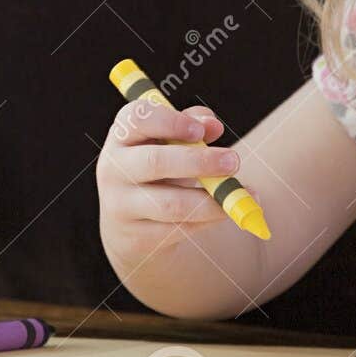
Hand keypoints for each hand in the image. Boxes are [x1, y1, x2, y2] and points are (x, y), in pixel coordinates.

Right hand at [97, 98, 236, 269]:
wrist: (127, 226)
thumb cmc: (155, 171)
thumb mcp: (167, 144)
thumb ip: (192, 126)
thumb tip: (213, 126)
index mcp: (121, 136)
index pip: (137, 119)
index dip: (170, 122)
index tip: (201, 131)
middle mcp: (114, 168)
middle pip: (155, 162)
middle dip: (199, 161)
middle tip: (234, 161)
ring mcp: (120, 205)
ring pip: (171, 204)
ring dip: (211, 200)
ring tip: (241, 193)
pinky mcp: (135, 237)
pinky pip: (179, 229)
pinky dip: (208, 219)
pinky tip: (225, 211)